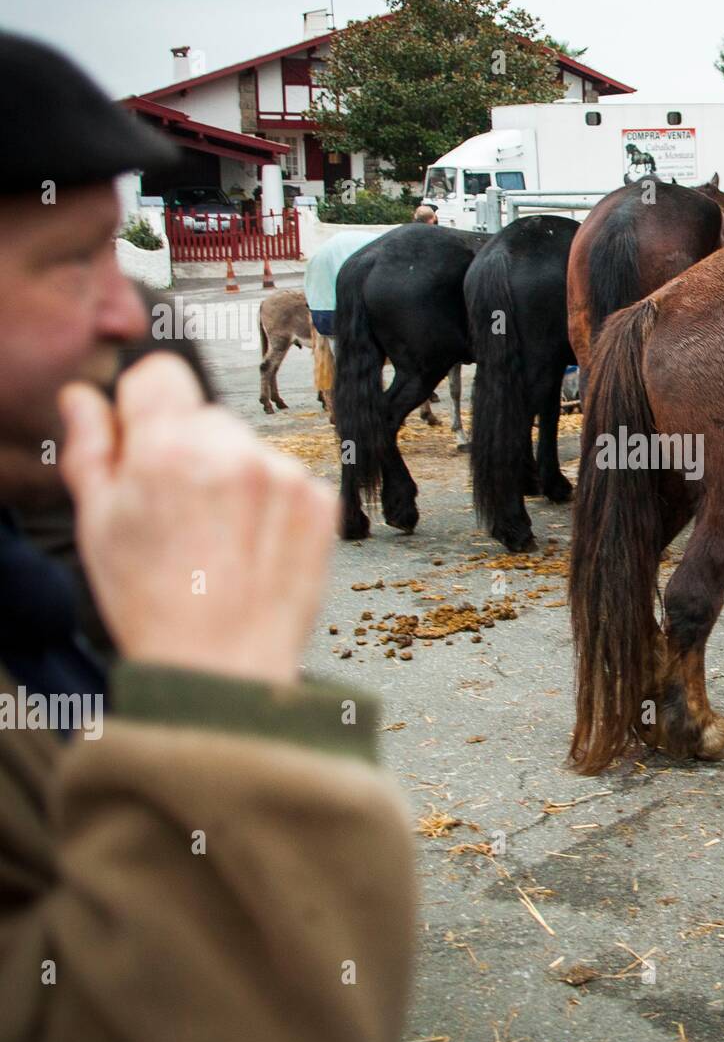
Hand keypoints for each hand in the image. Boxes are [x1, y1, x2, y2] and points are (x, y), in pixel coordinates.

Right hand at [58, 354, 338, 686]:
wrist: (223, 668)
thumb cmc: (153, 604)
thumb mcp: (99, 524)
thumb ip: (92, 448)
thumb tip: (85, 398)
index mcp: (168, 449)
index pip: (163, 373)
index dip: (145, 406)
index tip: (144, 440)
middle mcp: (233, 452)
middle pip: (206, 416)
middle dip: (189, 449)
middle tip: (179, 512)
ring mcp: (284, 476)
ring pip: (248, 449)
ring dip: (234, 477)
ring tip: (216, 539)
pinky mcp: (321, 501)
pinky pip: (288, 479)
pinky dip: (272, 504)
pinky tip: (251, 547)